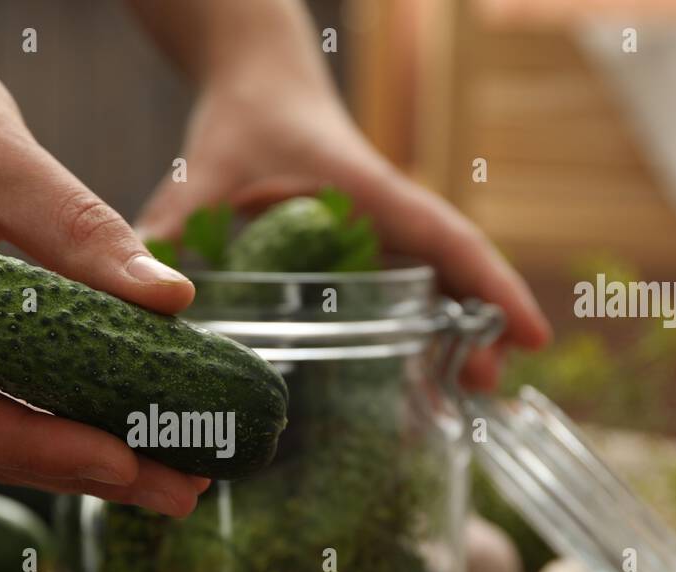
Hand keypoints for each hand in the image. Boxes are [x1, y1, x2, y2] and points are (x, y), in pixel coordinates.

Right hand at [0, 5, 206, 515]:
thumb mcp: (8, 158)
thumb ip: (83, 234)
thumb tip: (173, 302)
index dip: (34, 445)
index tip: (125, 462)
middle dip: (71, 468)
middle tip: (174, 490)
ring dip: (63, 456)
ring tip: (161, 475)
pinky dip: (37, 422)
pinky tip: (111, 438)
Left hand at [135, 80, 550, 388]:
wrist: (255, 75)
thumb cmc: (240, 116)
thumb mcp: (205, 174)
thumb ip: (170, 227)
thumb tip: (142, 296)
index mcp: (365, 193)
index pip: (446, 239)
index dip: (491, 287)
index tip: (533, 336)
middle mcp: (382, 213)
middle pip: (452, 271)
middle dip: (481, 325)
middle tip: (490, 390)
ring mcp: (374, 228)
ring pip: (433, 280)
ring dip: (456, 327)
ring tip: (466, 393)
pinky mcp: (358, 239)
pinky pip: (401, 280)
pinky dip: (420, 319)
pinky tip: (411, 367)